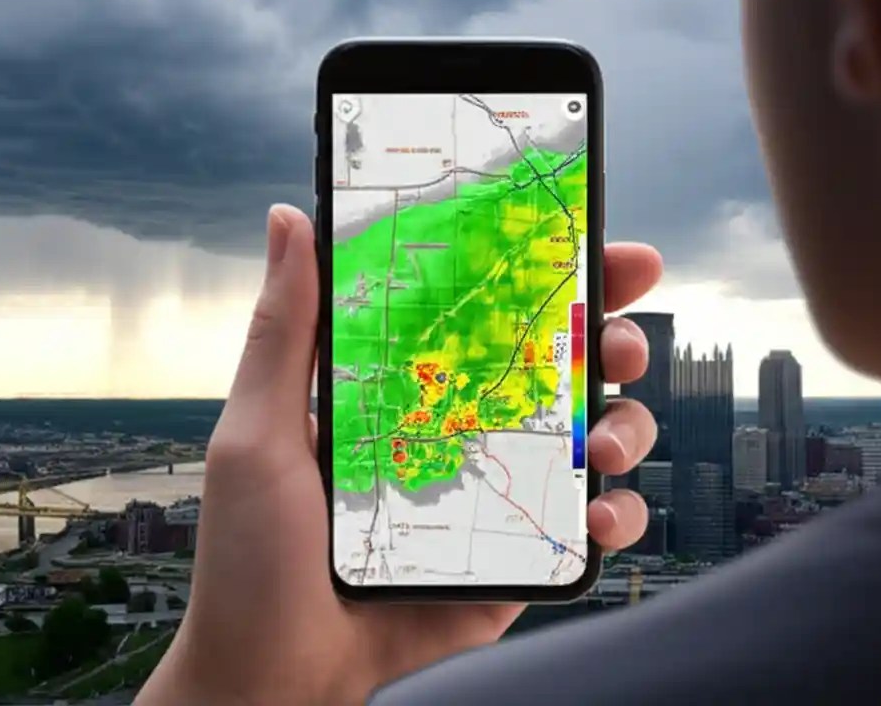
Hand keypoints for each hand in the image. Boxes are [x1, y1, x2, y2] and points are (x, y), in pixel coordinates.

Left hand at [137, 204, 662, 705]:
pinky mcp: (517, 556)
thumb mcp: (259, 434)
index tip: (594, 237)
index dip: (545, 270)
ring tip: (611, 440)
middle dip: (609, 336)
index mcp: (403, 389)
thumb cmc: (253, 563)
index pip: (484, 310)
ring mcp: (495, 494)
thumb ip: (286, 332)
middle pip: (556, 364)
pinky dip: (620, 511)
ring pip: (593, 435)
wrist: (280, 682)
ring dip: (627, 422)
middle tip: (619, 336)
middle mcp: (458, 431)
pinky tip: (604, 512)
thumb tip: (290, 221)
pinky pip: (590, 522)